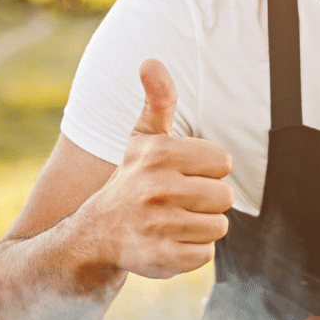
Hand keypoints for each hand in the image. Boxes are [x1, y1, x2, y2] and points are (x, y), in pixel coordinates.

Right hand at [77, 58, 232, 280]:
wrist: (94, 234)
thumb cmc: (131, 179)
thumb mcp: (142, 138)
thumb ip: (157, 100)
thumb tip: (151, 61)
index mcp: (159, 153)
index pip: (223, 161)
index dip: (207, 169)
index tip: (182, 173)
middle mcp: (156, 187)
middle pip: (224, 196)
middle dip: (206, 201)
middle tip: (178, 201)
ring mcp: (158, 224)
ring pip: (218, 226)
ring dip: (200, 227)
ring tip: (173, 221)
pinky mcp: (160, 257)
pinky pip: (205, 255)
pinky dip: (191, 252)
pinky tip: (168, 242)